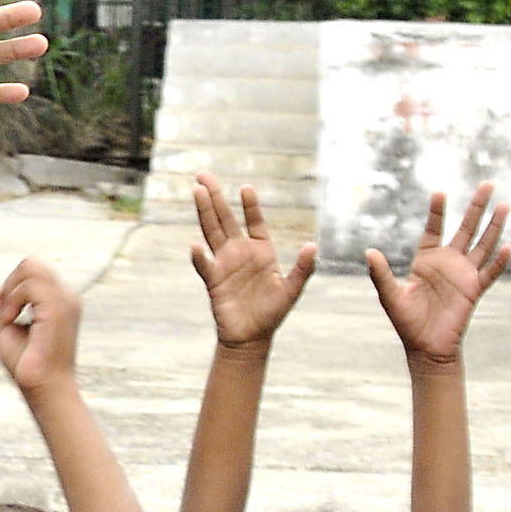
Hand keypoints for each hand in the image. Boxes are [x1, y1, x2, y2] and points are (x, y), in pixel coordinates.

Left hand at [0, 256, 80, 396]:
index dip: (12, 285)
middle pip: (32, 262)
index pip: (33, 269)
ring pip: (31, 266)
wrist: (43, 390)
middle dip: (11, 282)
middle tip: (7, 313)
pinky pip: (30, 285)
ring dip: (11, 291)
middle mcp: (66, 296)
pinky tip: (12, 320)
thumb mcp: (3, 326)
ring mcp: (65, 301)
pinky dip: (13, 300)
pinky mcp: (58, 309)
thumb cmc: (26, 365)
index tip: (7, 314)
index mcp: (58, 300)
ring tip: (10, 318)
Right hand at [189, 173, 315, 350]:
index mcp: (261, 251)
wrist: (251, 336)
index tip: (246, 187)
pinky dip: (200, 256)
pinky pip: (205, 265)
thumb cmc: (272, 312)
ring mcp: (224, 264)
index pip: (254, 222)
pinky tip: (195, 245)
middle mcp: (240, 252)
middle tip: (203, 174)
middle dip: (215, 196)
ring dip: (204, 212)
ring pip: (211, 231)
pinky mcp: (213, 280)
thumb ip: (303, 268)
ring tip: (196, 191)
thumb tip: (315, 246)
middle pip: (225, 218)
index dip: (250, 205)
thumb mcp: (293, 290)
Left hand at [367, 184, 510, 366]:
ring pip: (483, 245)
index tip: (440, 191)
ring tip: (505, 206)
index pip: (433, 229)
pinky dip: (499, 261)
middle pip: (465, 229)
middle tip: (487, 185)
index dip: (437, 211)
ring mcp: (463, 275)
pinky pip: (490, 273)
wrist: (425, 346)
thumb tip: (369, 252)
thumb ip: (380, 274)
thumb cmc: (406, 321)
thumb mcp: (389, 295)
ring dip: (494, 226)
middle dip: (476, 208)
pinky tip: (508, 246)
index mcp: (426, 260)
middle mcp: (448, 263)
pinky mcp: (474, 290)